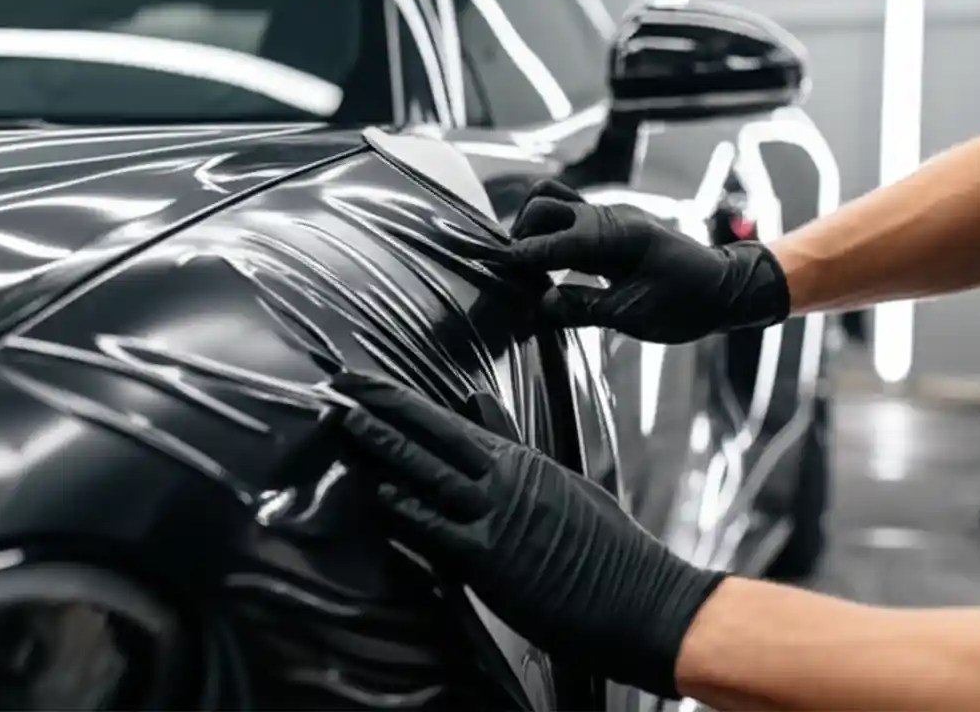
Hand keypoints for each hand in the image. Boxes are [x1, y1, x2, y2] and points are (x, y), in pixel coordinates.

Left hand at [332, 371, 723, 698]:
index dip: (400, 399)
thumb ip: (511, 443)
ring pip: (429, 474)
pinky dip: (409, 512)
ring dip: (384, 447)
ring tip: (343, 421)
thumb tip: (476, 401)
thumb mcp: (559, 482)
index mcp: (520, 462)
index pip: (447, 420)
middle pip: (432, 435)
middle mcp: (505, 481)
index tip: (363, 380)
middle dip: (382, 407)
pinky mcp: (493, 561)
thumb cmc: (603, 545)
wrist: (640, 598)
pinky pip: (441, 532)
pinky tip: (380, 494)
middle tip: (338, 382)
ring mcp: (497, 518)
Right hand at [508, 181, 790, 342]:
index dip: (522, 255)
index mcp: (617, 238)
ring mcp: (613, 217)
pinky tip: (548, 260)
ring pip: (556, 201)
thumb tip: (539, 305)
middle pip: (545, 205)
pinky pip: (571, 215)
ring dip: (535, 225)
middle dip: (523, 233)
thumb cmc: (688, 304)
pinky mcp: (614, 226)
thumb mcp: (634, 316)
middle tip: (513, 269)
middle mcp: (611, 218)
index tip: (495, 268)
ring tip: (528, 261)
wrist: (727, 289)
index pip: (553, 242)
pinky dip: (551, 230)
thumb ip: (582, 308)